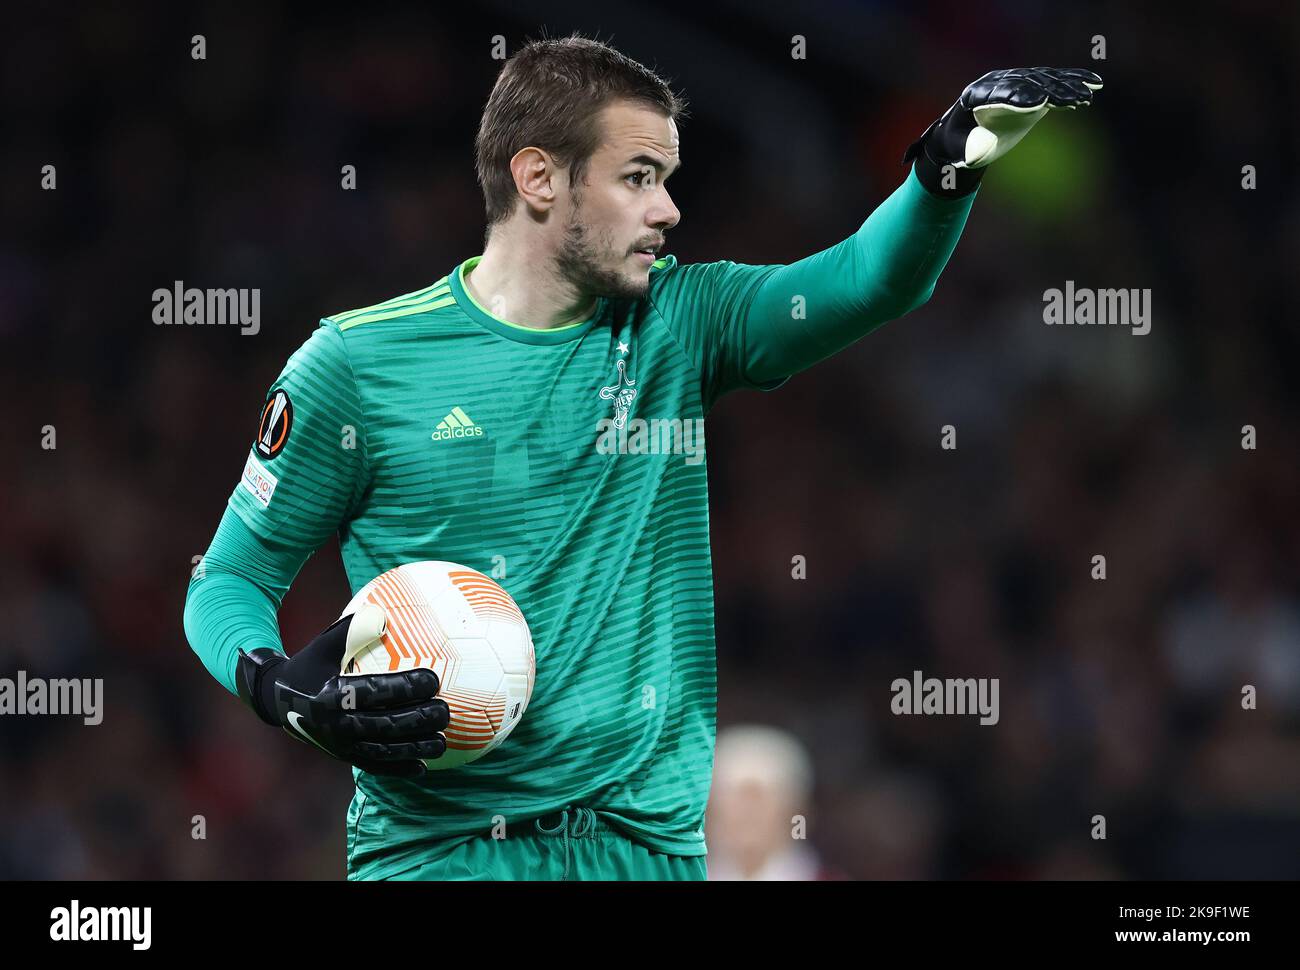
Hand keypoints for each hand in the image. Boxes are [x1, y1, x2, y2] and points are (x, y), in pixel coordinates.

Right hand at [236, 603, 449, 776]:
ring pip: (382, 750)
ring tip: (442, 741)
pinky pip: (373, 765)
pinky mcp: (343, 756)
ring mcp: (339, 744)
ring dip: (414, 748)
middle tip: (445, 712)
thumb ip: (352, 630)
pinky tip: (422, 768)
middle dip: (418, 720)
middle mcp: (336, 724)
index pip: (375, 691)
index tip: (434, 680)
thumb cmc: (310, 665)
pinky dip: (397, 769)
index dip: (405, 686)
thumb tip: (382, 615)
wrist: (279, 700)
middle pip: (384, 724)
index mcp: (331, 694)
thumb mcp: (325, 645)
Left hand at [905, 67, 1102, 195]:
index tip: (1039, 103)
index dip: (1019, 96)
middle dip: (1050, 91)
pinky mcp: (1029, 85)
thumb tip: (978, 154)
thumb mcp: (958, 151)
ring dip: (1067, 87)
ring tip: (1087, 96)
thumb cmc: (959, 146)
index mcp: (974, 96)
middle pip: (1026, 84)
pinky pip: (1053, 81)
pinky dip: (1073, 82)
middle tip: (1074, 100)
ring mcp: (1014, 80)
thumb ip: (968, 151)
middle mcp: (995, 82)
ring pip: (1043, 80)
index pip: (998, 93)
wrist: (962, 134)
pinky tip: (1094, 84)